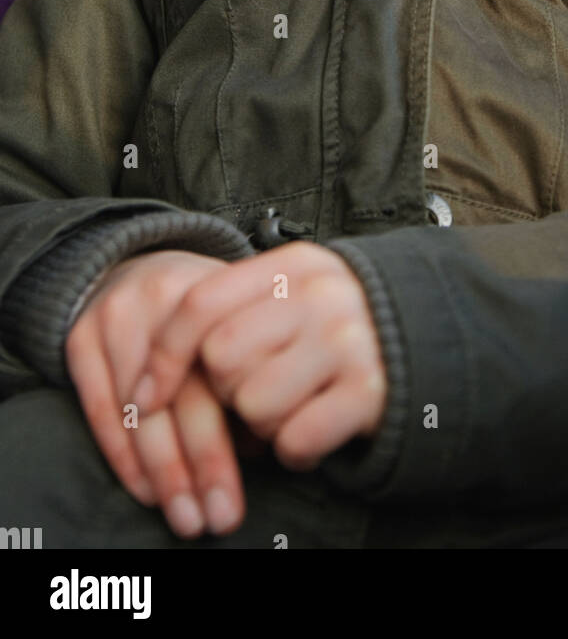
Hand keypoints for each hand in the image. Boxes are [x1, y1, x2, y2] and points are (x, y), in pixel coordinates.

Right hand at [65, 249, 246, 537]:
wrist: (137, 266)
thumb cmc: (204, 312)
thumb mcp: (238, 320)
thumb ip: (253, 371)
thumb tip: (268, 444)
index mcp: (219, 293)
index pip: (224, 374)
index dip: (227, 442)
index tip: (237, 494)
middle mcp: (168, 297)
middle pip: (181, 394)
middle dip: (201, 465)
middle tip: (214, 517)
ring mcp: (120, 314)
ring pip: (138, 407)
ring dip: (162, 472)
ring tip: (183, 514)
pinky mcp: (82, 334)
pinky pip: (99, 406)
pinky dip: (121, 454)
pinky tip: (145, 488)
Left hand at [130, 241, 387, 470]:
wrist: (431, 337)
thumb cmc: (335, 321)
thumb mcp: (293, 290)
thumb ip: (235, 306)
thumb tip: (148, 370)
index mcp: (293, 264)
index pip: (201, 302)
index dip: (164, 355)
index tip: (145, 396)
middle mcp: (321, 296)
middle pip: (220, 357)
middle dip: (224, 388)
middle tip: (254, 389)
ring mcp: (349, 342)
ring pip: (253, 403)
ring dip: (261, 423)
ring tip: (290, 405)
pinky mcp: (369, 393)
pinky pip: (295, 440)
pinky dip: (295, 449)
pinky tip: (313, 428)